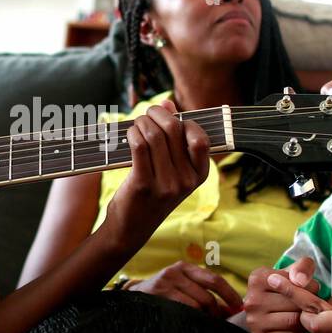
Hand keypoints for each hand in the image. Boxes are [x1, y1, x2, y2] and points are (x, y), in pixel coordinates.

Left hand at [102, 100, 209, 244]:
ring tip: (137, 125)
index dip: (184, 121)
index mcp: (199, 176)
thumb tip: (168, 103)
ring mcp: (166, 184)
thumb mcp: (171, 171)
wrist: (131, 229)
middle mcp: (186, 181)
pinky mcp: (143, 185)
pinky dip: (133, 134)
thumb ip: (173, 138)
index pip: (201, 139)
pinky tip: (130, 134)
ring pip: (155, 136)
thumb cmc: (152, 195)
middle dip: (158, 114)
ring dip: (143, 122)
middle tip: (147, 115)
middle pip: (174, 130)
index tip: (170, 118)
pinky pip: (140, 146)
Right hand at [128, 261, 242, 316]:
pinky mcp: (159, 296)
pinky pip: (184, 311)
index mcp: (185, 267)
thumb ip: (203, 293)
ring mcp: (166, 283)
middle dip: (217, 312)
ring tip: (204, 325)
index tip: (238, 308)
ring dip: (205, 318)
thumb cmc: (163, 294)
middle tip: (220, 323)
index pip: (215, 280)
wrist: (133, 298)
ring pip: (197, 305)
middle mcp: (176, 271)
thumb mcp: (182, 287)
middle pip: (207, 295)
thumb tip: (230, 309)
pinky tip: (191, 324)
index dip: (230, 295)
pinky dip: (192, 319)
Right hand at [240, 258, 331, 332]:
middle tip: (314, 303)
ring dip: (306, 319)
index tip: (312, 288)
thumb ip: (303, 267)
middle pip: (295, 304)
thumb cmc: (284, 287)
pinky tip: (298, 326)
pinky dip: (300, 332)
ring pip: (294, 321)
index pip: (295, 285)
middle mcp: (252, 300)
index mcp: (257, 279)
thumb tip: (300, 281)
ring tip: (306, 314)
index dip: (311, 287)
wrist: (266, 310)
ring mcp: (254, 321)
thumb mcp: (294, 270)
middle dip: (311, 304)